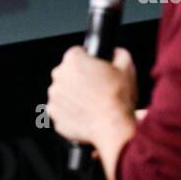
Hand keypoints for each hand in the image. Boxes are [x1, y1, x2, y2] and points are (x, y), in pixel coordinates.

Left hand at [46, 46, 137, 179]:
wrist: (113, 127)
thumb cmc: (118, 98)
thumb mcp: (126, 67)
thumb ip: (118, 53)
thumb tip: (115, 52)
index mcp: (73, 60)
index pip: (76, 53)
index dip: (87, 60)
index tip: (94, 68)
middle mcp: (59, 77)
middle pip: (67, 72)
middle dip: (79, 78)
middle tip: (96, 87)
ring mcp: (54, 97)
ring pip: (63, 92)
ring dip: (73, 95)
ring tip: (92, 102)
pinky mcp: (54, 115)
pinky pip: (61, 110)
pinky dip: (70, 112)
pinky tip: (85, 114)